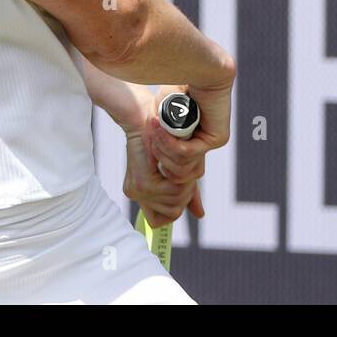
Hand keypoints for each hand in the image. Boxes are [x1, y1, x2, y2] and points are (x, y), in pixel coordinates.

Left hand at [123, 88, 204, 228]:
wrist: (150, 117)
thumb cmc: (165, 138)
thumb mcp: (178, 168)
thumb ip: (188, 193)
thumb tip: (200, 215)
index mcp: (142, 194)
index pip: (161, 220)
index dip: (177, 204)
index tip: (177, 182)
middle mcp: (137, 194)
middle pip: (173, 212)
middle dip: (185, 192)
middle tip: (180, 170)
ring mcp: (138, 191)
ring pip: (176, 203)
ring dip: (184, 184)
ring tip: (177, 166)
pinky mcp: (143, 183)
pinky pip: (174, 192)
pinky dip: (180, 179)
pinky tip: (175, 165)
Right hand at [148, 76, 232, 181]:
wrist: (198, 64)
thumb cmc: (178, 82)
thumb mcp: (161, 111)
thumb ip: (157, 130)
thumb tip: (147, 150)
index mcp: (193, 136)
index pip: (176, 165)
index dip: (159, 158)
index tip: (146, 143)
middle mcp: (204, 140)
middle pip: (176, 168)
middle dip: (158, 152)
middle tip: (150, 131)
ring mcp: (212, 140)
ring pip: (180, 161)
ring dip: (162, 146)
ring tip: (154, 126)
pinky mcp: (218, 137)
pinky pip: (187, 151)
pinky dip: (170, 142)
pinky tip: (160, 128)